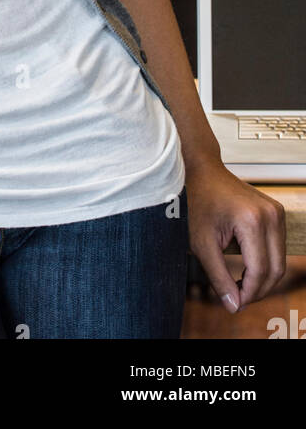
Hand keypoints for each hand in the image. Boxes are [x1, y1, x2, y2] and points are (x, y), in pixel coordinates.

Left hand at [186, 159, 286, 311]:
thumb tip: (233, 306)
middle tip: (237, 300)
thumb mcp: (201, 243)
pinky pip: (277, 249)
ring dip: (263, 280)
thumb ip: (218, 277)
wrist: (201, 171)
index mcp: (252, 221)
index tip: (233, 304)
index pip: (259, 271)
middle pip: (276, 269)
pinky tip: (246, 271)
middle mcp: (270, 216)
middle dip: (258, 290)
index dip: (248, 294)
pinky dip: (265, 264)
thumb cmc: (197, 201)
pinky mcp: (276, 214)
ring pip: (279, 261)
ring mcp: (276, 213)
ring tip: (240, 287)